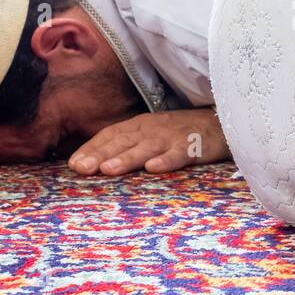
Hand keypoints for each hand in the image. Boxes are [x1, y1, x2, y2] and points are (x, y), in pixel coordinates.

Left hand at [68, 107, 228, 175]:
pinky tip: (154, 168)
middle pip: (122, 141)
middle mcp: (152, 129)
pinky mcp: (193, 146)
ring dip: (126, 158)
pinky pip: (179, 154)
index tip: (73, 165)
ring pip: (145, 148)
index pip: (111, 135)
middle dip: (100, 154)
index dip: (92, 148)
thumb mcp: (152, 135)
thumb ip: (129, 146)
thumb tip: (98, 164)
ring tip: (108, 170)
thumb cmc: (181, 134)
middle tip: (81, 168)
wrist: (222, 124)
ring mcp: (172, 137)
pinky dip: (166, 160)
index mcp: (140, 126)